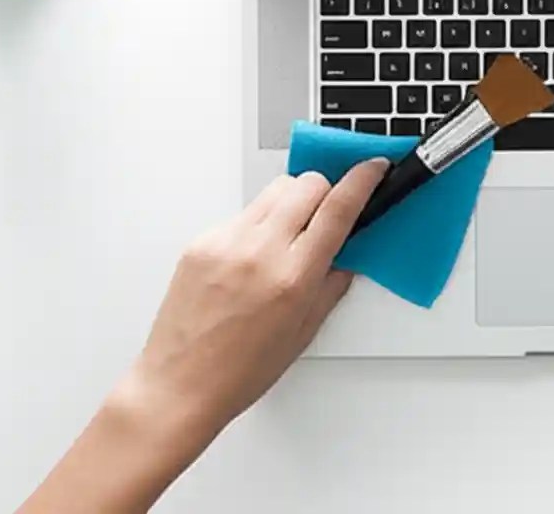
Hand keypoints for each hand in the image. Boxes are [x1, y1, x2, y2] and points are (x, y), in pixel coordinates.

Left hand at [126, 160, 386, 432]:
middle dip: (326, 191)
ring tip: (289, 237)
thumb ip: (331, 285)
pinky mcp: (200, 242)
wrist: (180, 385)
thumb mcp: (304, 332)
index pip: (337, 208)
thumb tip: (347, 253)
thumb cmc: (240, 371)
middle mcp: (258, 252)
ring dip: (293, 202)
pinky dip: (258, 225)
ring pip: (274, 191)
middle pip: (307, 184)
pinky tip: (253, 257)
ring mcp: (225, 243)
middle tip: (327, 214)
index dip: (362, 180)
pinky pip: (243, 214)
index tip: (373, 168)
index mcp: (292, 278)